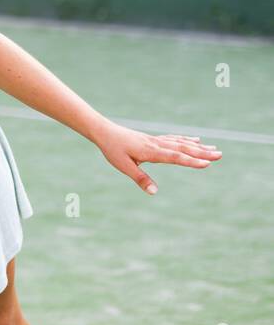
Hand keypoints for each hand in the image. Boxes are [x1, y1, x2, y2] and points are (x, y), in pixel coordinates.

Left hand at [94, 122, 221, 194]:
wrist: (104, 131)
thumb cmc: (113, 150)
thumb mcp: (124, 166)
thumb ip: (140, 179)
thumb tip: (155, 192)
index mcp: (151, 152)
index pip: (175, 157)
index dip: (191, 161)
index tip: (207, 164)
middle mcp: (157, 144)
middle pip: (183, 148)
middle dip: (202, 153)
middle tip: (220, 155)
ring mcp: (156, 140)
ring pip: (181, 143)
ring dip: (198, 147)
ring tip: (214, 150)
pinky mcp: (154, 139)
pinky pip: (174, 139)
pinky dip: (187, 140)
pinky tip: (196, 140)